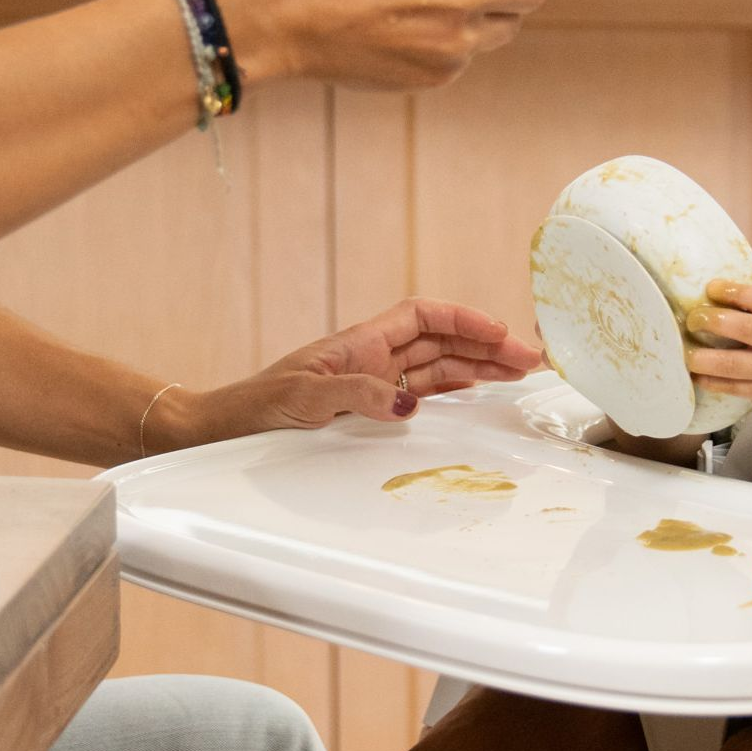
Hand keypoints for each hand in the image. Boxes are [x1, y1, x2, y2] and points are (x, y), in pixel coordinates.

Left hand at [149, 299, 542, 449]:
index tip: (502, 333)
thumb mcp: (301, 400)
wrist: (218, 433)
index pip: (423, 317)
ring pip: (436, 368)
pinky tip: (477, 394)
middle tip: (532, 360)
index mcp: (357, 344)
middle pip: (440, 342)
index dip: (465, 319)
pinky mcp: (366, 412)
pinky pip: (420, 395)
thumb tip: (409, 404)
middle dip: (486, 345)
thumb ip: (355, 396)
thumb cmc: (251, 411)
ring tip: (520, 374)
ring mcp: (370, 385)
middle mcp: (369, 360)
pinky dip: (452, 392)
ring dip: (478, 368)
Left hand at [683, 280, 751, 426]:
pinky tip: (696, 374)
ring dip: (704, 359)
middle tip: (693, 318)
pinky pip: (734, 388)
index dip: (734, 291)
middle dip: (713, 321)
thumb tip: (730, 294)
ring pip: (734, 365)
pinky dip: (712, 382)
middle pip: (744, 329)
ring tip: (686, 353)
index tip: (710, 287)